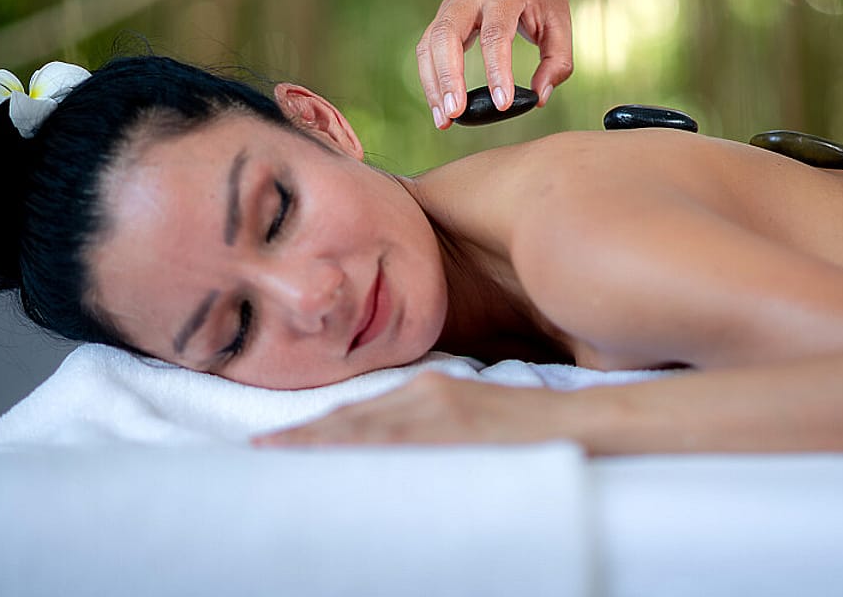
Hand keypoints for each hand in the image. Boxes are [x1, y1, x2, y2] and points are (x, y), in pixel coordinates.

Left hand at [252, 371, 572, 446]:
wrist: (584, 423)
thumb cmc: (534, 429)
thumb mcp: (478, 417)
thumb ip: (439, 425)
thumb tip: (404, 447)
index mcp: (433, 388)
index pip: (363, 412)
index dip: (319, 426)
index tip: (280, 440)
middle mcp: (429, 391)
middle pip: (354, 417)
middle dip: (305, 434)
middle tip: (258, 449)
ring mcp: (441, 407)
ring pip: (365, 426)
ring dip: (317, 440)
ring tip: (275, 453)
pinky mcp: (456, 425)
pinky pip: (395, 439)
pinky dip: (356, 445)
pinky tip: (328, 454)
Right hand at [416, 0, 573, 128]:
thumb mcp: (561, 23)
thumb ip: (557, 63)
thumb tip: (539, 98)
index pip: (496, 34)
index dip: (497, 71)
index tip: (502, 103)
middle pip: (448, 34)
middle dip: (449, 77)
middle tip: (456, 113)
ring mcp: (451, 3)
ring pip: (430, 43)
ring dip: (433, 84)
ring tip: (444, 120)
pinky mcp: (442, 16)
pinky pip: (427, 48)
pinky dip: (430, 79)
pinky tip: (440, 105)